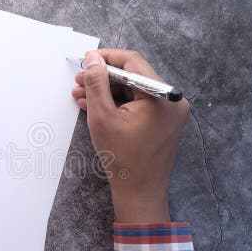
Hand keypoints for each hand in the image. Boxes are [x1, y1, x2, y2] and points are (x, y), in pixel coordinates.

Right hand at [71, 50, 189, 223]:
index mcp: (162, 96)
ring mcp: (169, 112)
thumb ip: (97, 83)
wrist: (139, 191)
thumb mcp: (102, 116)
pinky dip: (118, 104)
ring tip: (81, 95)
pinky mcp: (163, 122)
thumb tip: (92, 59)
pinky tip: (95, 106)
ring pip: (134, 91)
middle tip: (79, 80)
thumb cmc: (123, 159)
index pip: (133, 63)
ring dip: (108, 91)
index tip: (86, 60)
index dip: (106, 59)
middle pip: (133, 77)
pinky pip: (138, 104)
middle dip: (104, 78)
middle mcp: (171, 100)